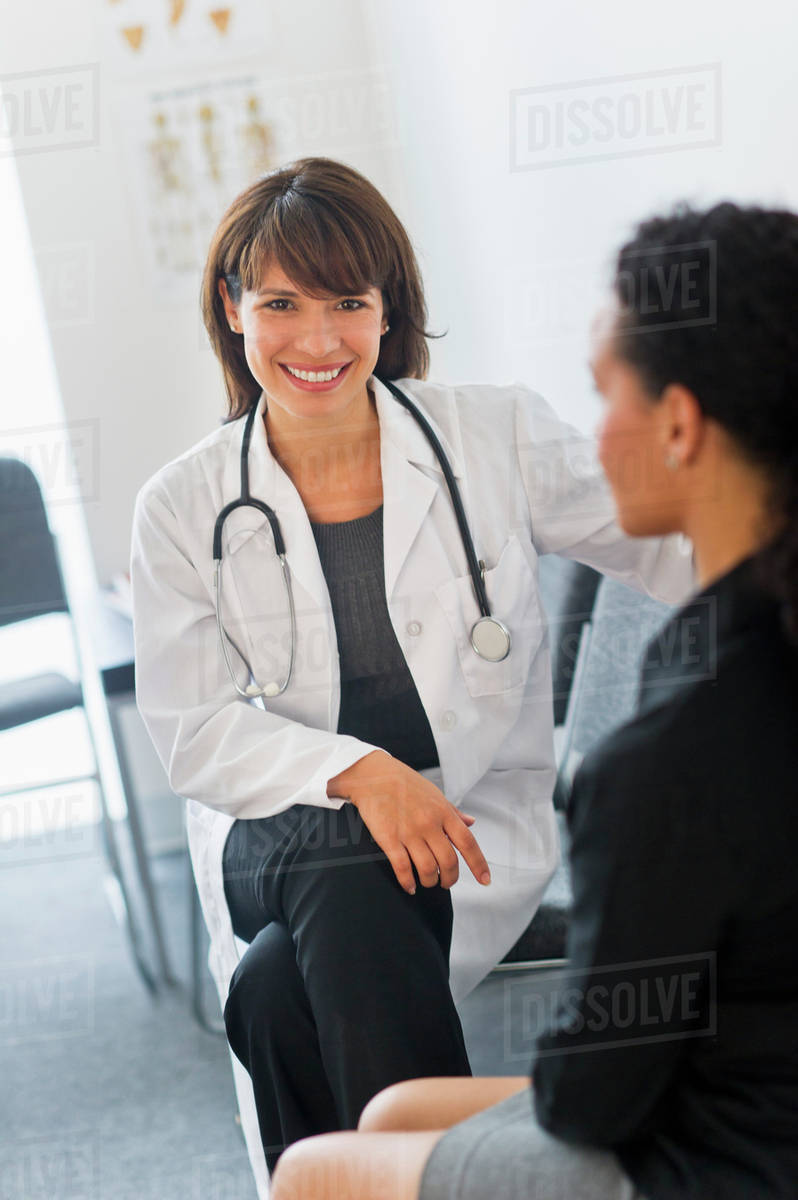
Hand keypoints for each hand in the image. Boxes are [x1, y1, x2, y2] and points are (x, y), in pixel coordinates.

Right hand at [327, 750, 490, 894]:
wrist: (374, 775)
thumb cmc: (405, 783)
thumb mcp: (435, 794)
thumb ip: (453, 812)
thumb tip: (471, 822)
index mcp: (443, 812)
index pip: (468, 842)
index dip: (479, 864)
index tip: (485, 880)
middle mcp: (429, 823)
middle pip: (448, 861)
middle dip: (450, 878)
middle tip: (446, 882)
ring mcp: (409, 832)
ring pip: (427, 869)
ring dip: (430, 881)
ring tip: (428, 881)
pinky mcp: (389, 839)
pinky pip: (402, 868)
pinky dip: (408, 882)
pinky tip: (410, 885)